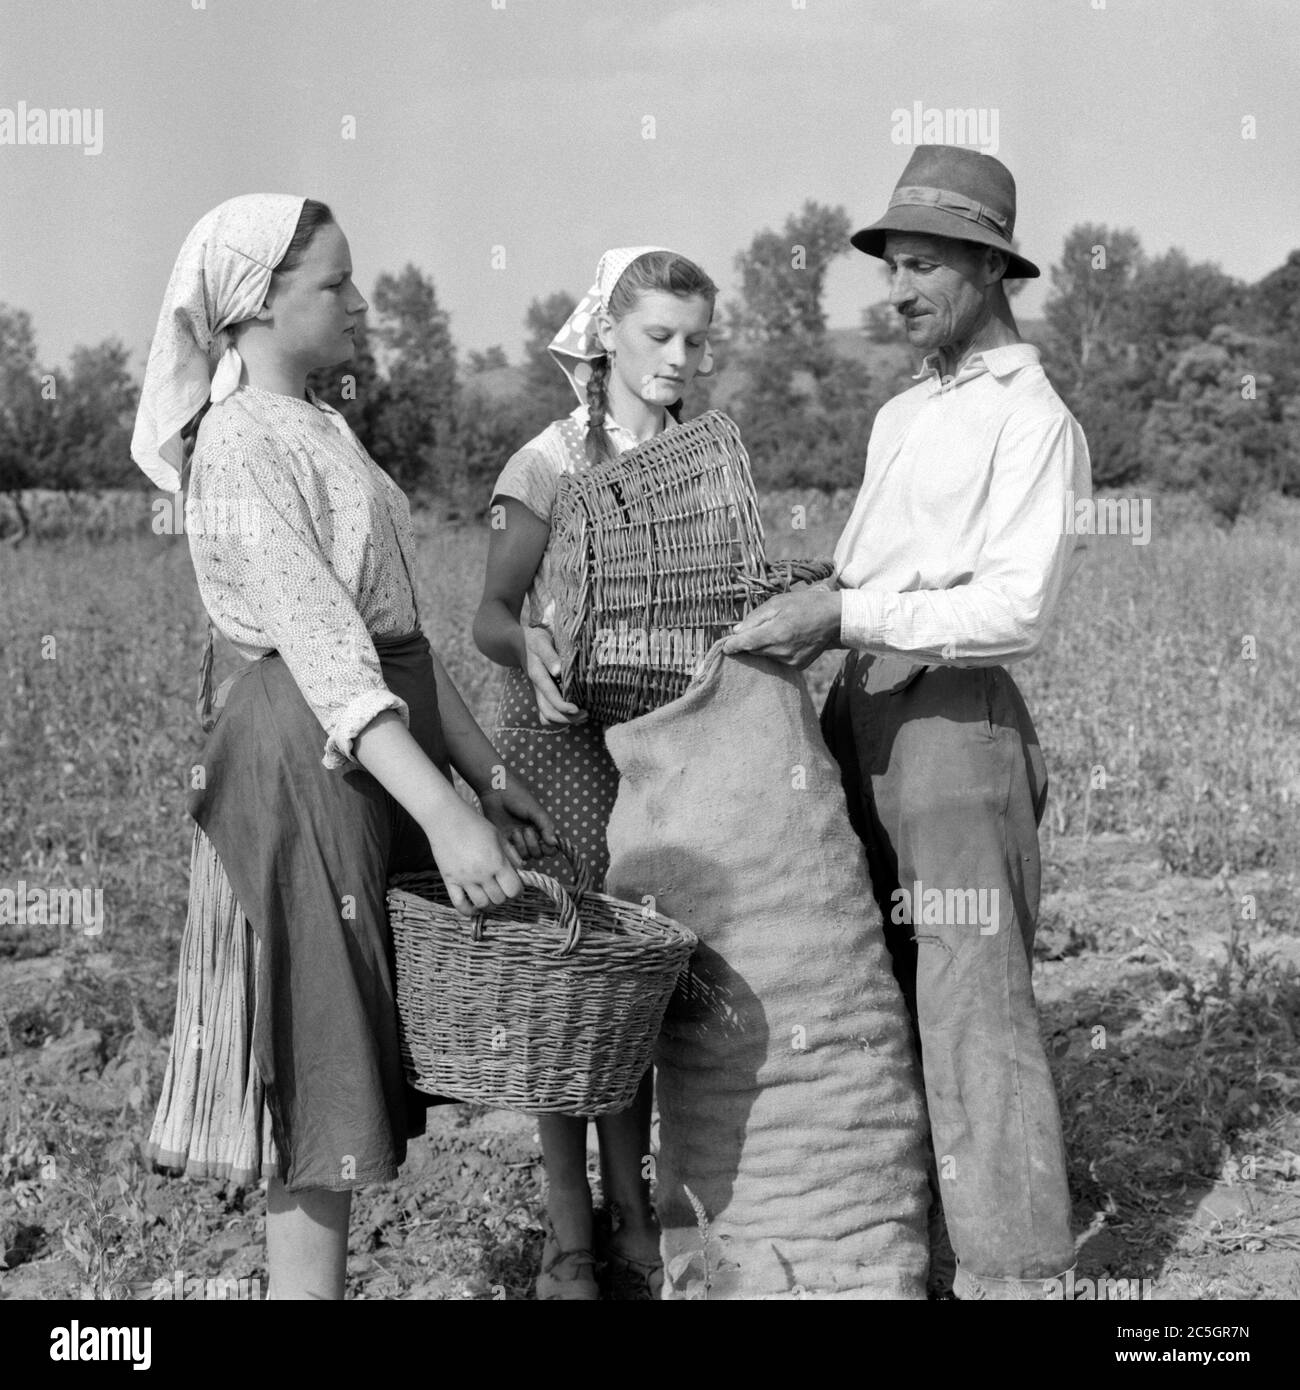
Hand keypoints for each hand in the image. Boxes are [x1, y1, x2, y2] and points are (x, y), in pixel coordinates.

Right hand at [424, 805, 525, 917]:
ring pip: (483, 905)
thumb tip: (521, 870)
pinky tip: (474, 906)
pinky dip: (469, 910)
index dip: (518, 890)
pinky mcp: (449, 881)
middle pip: (500, 899)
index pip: (514, 890)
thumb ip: (511, 854)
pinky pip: (460, 905)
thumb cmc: (474, 824)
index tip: (515, 885)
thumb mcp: (498, 835)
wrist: (446, 818)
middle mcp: (482, 874)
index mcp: (497, 862)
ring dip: (489, 903)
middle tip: (501, 887)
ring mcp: (464, 879)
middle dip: (504, 895)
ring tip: (489, 895)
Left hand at [478, 772, 557, 862]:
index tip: (544, 842)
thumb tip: (554, 843)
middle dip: (533, 845)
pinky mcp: (504, 840)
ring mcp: (517, 840)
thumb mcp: (536, 811)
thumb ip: (546, 826)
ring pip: (525, 856)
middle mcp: (531, 836)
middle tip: (526, 830)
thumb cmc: (518, 797)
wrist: (495, 792)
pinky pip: (511, 854)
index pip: (551, 848)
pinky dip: (512, 850)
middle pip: (538, 854)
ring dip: (522, 845)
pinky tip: (511, 836)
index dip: (549, 849)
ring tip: (515, 831)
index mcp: (541, 829)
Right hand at [523, 626, 587, 725]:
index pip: (550, 697)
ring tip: (583, 717)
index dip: (563, 707)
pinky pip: (548, 713)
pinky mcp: (543, 695)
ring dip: (565, 721)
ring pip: (547, 716)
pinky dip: (561, 717)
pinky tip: (575, 713)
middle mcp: (538, 688)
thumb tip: (558, 671)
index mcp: (538, 676)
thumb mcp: (542, 642)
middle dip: (567, 719)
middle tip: (586, 714)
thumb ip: (550, 656)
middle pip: (548, 713)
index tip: (578, 709)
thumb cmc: (535, 640)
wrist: (521, 643)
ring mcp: (540, 693)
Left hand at [722, 590, 841, 668]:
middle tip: (753, 631)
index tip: (725, 647)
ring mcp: (791, 660)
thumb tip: (737, 631)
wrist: (833, 617)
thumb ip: (755, 617)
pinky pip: (778, 660)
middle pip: (753, 651)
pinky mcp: (798, 666)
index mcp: (776, 632)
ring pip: (765, 656)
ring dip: (764, 647)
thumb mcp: (777, 602)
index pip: (746, 644)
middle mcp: (782, 650)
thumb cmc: (804, 604)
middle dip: (749, 643)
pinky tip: (787, 640)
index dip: (732, 646)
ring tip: (776, 631)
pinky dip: (776, 652)